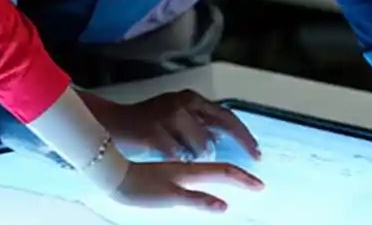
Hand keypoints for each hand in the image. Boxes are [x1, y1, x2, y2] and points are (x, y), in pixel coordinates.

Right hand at [82, 90, 260, 161]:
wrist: (112, 124)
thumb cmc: (145, 123)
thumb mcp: (176, 116)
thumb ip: (199, 124)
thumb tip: (221, 138)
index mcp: (190, 99)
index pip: (226, 115)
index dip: (244, 135)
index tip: (256, 152)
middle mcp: (183, 104)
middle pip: (219, 130)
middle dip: (236, 146)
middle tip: (250, 162)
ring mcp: (168, 117)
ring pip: (200, 148)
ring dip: (196, 157)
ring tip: (182, 157)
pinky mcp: (154, 133)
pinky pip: (178, 156)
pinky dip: (177, 161)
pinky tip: (168, 158)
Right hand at [114, 160, 264, 212]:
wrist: (108, 170)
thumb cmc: (130, 178)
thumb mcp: (158, 182)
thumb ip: (179, 187)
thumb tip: (199, 193)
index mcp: (181, 168)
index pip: (215, 165)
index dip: (235, 172)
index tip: (253, 180)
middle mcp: (182, 169)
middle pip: (220, 167)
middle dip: (244, 176)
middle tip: (263, 185)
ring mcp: (175, 179)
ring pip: (211, 173)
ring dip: (235, 179)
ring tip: (255, 185)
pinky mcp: (165, 192)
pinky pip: (190, 196)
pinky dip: (208, 201)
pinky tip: (222, 206)